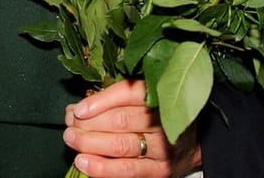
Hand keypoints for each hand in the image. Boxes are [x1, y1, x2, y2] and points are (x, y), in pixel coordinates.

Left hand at [63, 79, 201, 176]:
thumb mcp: (142, 99)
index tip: (78, 109)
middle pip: (121, 120)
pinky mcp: (160, 171)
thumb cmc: (157, 115)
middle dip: (89, 124)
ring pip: (121, 146)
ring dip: (91, 144)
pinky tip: (84, 163)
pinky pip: (127, 171)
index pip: (128, 93)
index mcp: (159, 94)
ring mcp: (163, 148)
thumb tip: (76, 110)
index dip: (100, 101)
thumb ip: (111, 101)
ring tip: (72, 140)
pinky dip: (102, 168)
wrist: (193, 142)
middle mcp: (163, 120)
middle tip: (70, 126)